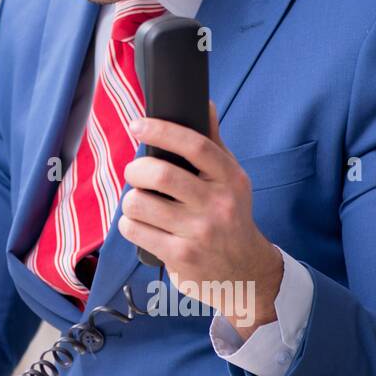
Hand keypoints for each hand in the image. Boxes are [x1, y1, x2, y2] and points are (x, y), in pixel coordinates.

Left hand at [118, 101, 282, 338]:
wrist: (246, 274)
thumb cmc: (230, 217)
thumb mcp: (231, 180)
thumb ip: (213, 143)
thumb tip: (204, 102)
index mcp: (229, 179)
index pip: (196, 146)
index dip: (161, 130)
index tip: (138, 124)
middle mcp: (217, 205)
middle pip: (160, 175)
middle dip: (136, 170)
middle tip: (136, 173)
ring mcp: (199, 233)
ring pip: (138, 203)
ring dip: (131, 200)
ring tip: (141, 203)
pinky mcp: (180, 257)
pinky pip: (134, 229)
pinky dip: (129, 224)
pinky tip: (142, 225)